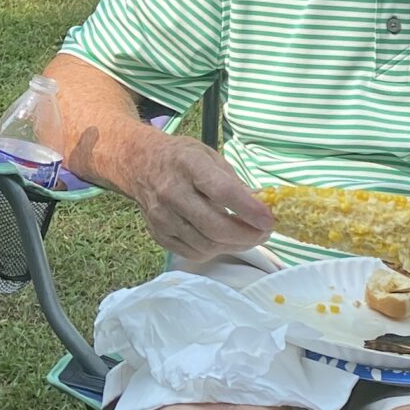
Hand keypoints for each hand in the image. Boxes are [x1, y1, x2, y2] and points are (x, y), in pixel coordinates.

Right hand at [119, 132, 275, 263]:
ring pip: (207, 245)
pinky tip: (224, 240)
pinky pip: (194, 253)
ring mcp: (162, 217)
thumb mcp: (210, 156)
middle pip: (215, 226)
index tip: (269, 219)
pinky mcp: (159, 235)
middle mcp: (172, 192)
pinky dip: (215, 250)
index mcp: (188, 165)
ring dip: (234, 245)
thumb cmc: (181, 158)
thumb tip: (261, 207)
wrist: (139, 164)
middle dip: (247, 235)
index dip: (249, 209)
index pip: (222, 192)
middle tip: (264, 233)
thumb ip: (235, 182)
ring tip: (248, 237)